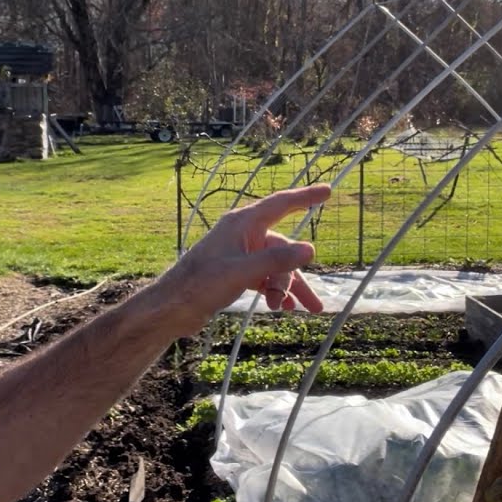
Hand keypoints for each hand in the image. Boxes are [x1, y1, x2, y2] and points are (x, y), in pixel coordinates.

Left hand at [154, 184, 331, 334]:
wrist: (173, 308)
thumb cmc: (201, 284)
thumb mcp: (242, 272)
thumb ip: (276, 260)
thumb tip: (310, 249)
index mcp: (243, 224)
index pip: (281, 204)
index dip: (305, 197)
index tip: (328, 191)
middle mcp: (244, 235)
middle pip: (283, 249)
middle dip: (296, 277)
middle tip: (315, 305)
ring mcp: (241, 254)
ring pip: (276, 266)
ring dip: (284, 288)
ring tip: (290, 310)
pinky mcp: (237, 272)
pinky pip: (265, 277)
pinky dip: (274, 291)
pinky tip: (279, 307)